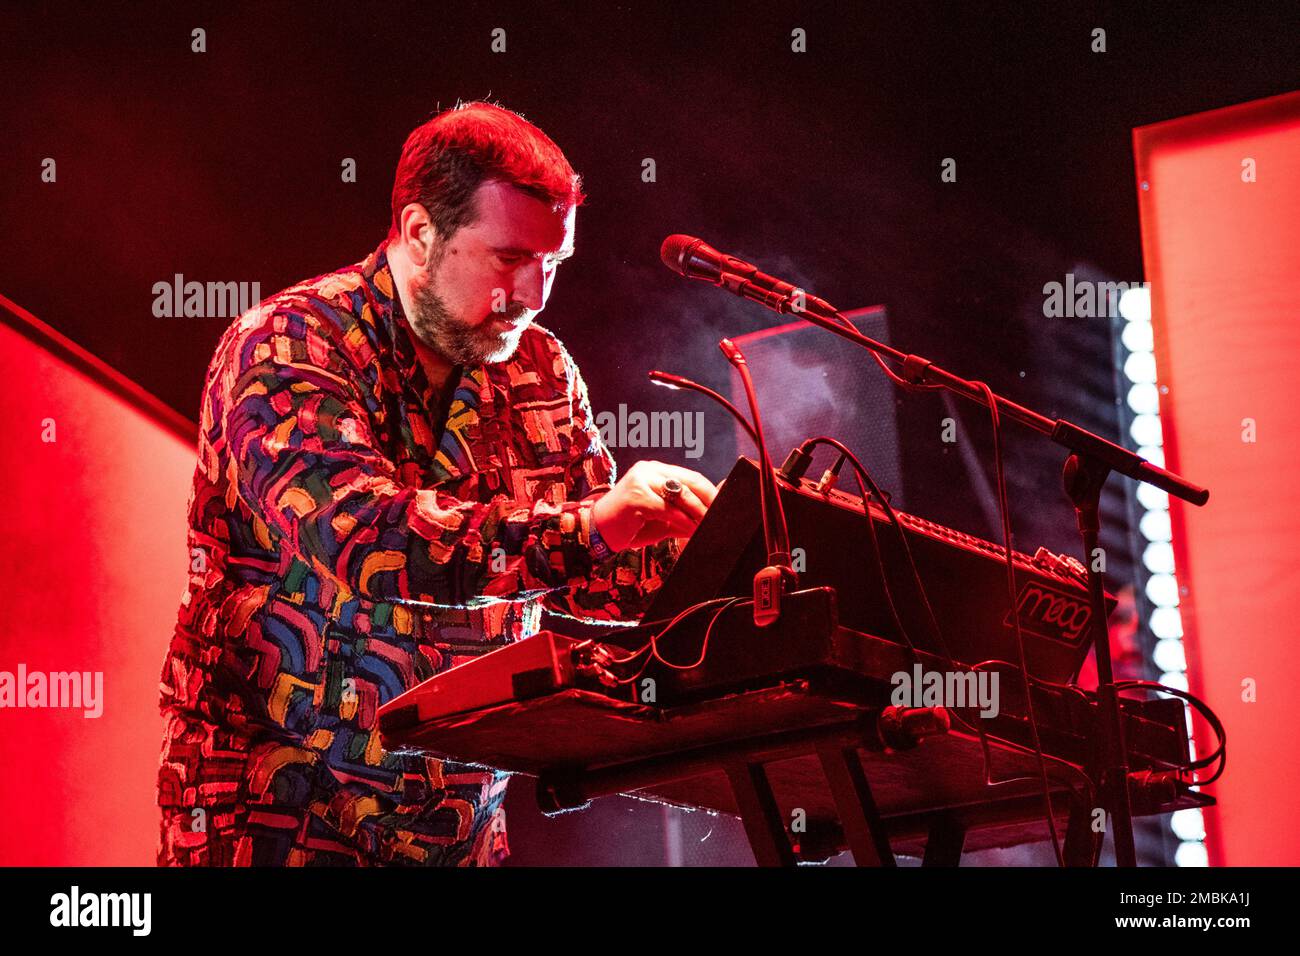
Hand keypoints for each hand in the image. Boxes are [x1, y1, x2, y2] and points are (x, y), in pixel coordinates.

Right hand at [591, 460, 717, 551]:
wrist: (596, 532)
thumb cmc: (629, 525)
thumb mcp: (661, 519)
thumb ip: (683, 515)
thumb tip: (709, 516)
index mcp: (655, 470)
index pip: (690, 477)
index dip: (709, 492)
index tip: (723, 507)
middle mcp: (648, 470)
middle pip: (689, 481)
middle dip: (708, 500)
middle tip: (721, 516)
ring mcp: (641, 481)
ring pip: (680, 494)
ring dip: (698, 512)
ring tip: (708, 525)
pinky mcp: (636, 496)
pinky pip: (667, 509)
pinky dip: (682, 520)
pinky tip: (691, 529)